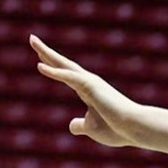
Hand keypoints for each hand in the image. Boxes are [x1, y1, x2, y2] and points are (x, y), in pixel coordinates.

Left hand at [31, 35, 151, 148]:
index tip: (39, 57)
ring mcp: (91, 83)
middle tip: (32, 38)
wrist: (135, 128)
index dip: (52, 65)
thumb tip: (71, 125)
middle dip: (46, 52)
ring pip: (65, 65)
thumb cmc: (117, 129)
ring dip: (47, 53)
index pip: (66, 74)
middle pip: (63, 64)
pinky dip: (55, 71)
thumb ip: (80, 125)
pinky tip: (40, 66)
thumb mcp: (92, 128)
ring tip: (32, 41)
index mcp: (88, 91)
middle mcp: (89, 82)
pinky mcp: (91, 87)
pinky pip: (69, 77)